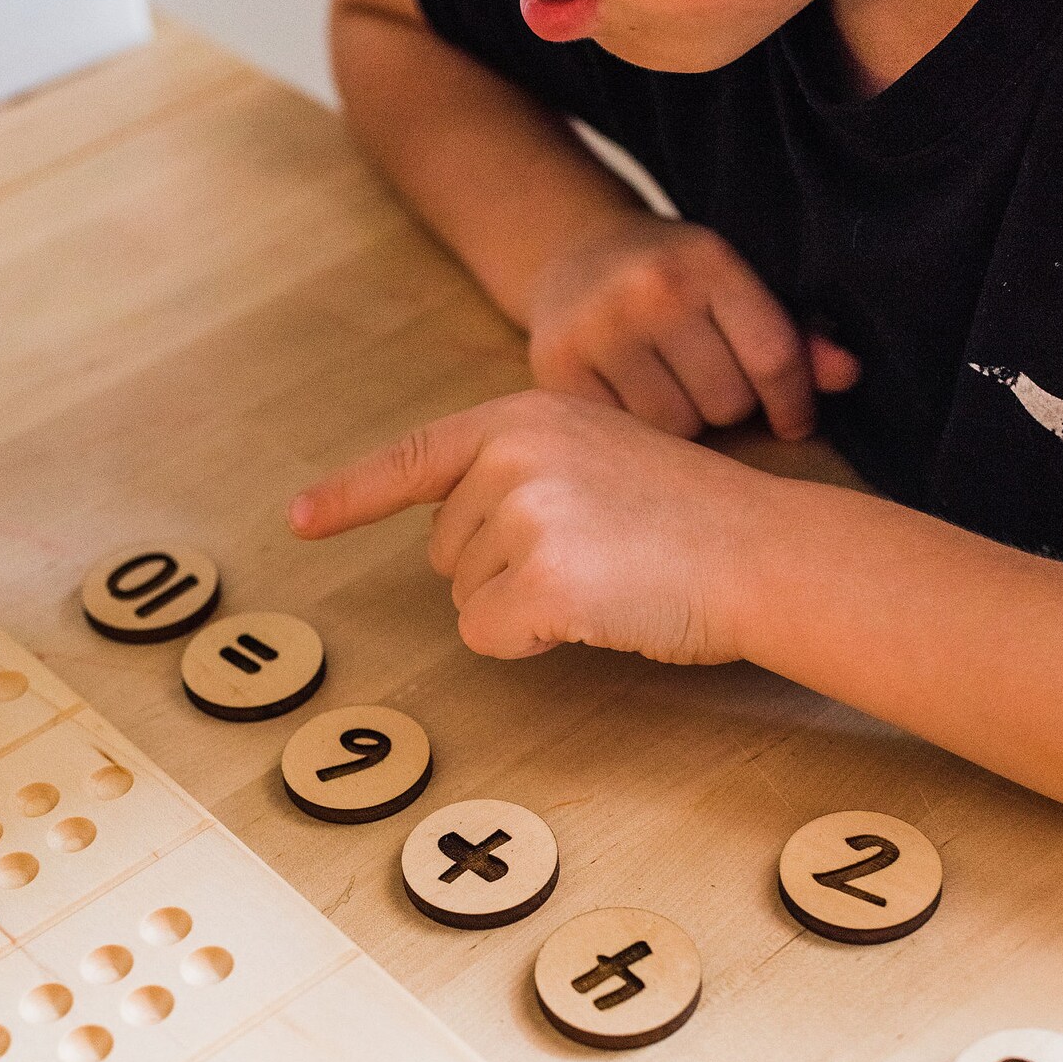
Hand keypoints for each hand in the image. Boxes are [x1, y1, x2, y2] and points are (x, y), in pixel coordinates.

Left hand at [288, 391, 771, 663]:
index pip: (414, 458)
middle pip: (445, 550)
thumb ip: (522, 471)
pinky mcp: (539, 584)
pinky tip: (594, 611)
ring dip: (523, 605)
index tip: (299, 521)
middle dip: (502, 567)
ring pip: (467, 598)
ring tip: (605, 575)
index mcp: (521, 419)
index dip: (349, 496)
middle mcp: (511, 459)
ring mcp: (523, 519)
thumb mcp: (596, 454)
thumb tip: (455, 529)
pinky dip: (530, 641)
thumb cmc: (690, 515)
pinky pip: (488, 636)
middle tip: (593, 553)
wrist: (763, 550)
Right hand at [526, 214, 858, 441]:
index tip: (793, 422)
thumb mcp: (735, 285)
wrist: (572, 252)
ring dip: (685, 424)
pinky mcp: (557, 367)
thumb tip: (848, 375)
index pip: (773, 357)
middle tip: (710, 385)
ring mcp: (598, 329)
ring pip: (678, 428)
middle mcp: (651, 291)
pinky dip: (637, 430)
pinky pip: (624, 436)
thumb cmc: (675, 280)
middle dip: (730, 406)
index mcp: (707, 261)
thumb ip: (794, 333)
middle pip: (727, 402)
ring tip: (670, 392)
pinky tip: (632, 400)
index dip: (793, 403)